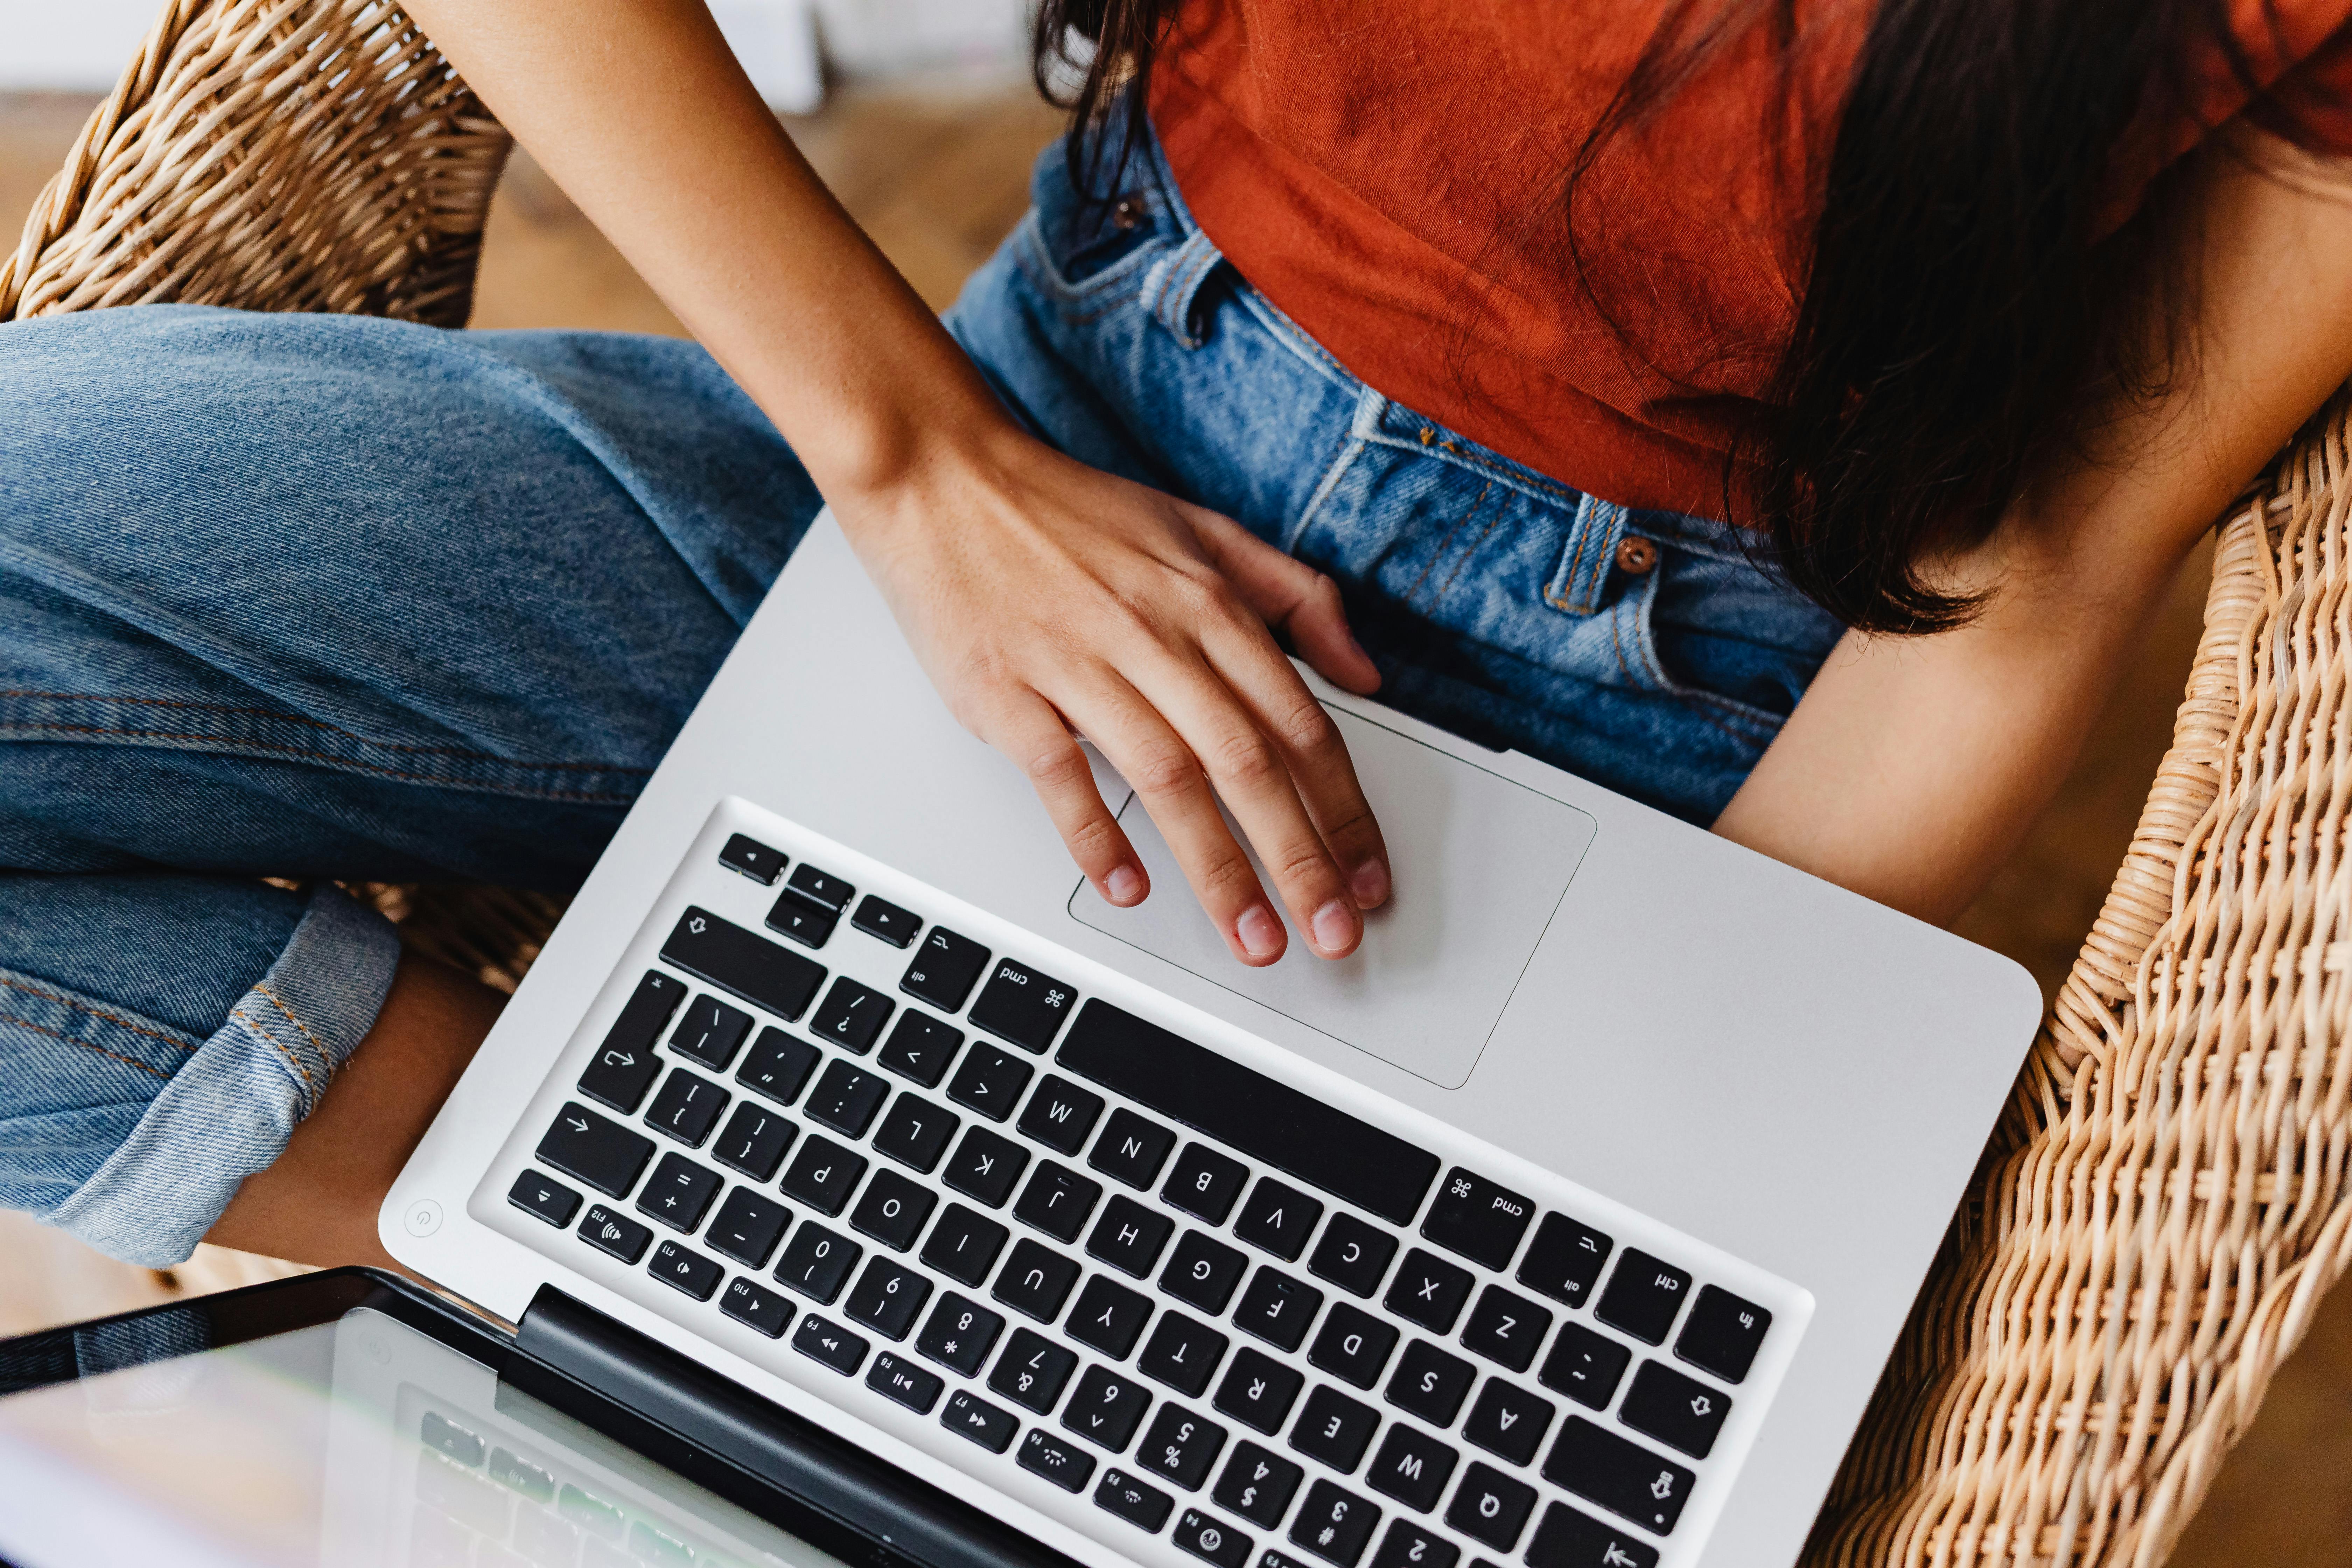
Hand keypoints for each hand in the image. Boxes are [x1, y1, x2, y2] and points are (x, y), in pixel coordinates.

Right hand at [841, 428, 1392, 965]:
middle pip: (1246, 761)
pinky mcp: (1005, 689)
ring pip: (1168, 777)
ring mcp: (1076, 662)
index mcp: (1208, 602)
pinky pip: (1060, 772)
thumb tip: (1364, 670)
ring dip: (1217, 868)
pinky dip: (1097, 833)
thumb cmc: (1071, 515)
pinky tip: (1129, 885)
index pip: (1300, 723)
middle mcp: (1152, 633)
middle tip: (1330, 935)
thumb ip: (1296, 596)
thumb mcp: (1204, 531)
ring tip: (1253, 937)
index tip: (1366, 876)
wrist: (945, 480)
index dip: (1343, 809)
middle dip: (1300, 858)